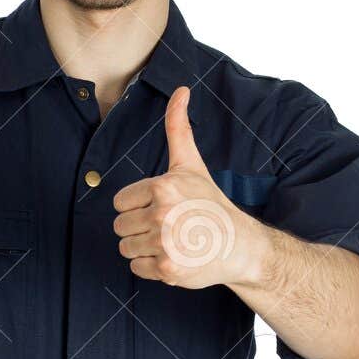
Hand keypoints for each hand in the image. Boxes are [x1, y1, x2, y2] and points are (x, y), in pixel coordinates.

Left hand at [113, 86, 265, 289]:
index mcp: (162, 187)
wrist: (239, 245)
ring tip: (169, 241)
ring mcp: (165, 244)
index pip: (120, 202)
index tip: (161, 207)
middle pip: (120, 227)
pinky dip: (150, 266)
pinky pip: (136, 268)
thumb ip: (178, 128)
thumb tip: (181, 89)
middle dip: (139, 228)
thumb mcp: (191, 164)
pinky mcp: (167, 269)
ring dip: (143, 248)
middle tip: (167, 227)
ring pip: (126, 248)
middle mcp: (162, 215)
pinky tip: (172, 257)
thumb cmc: (210, 203)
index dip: (138, 206)